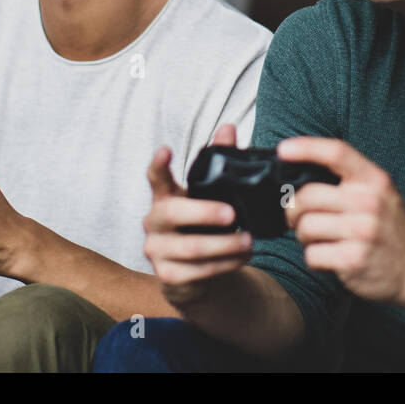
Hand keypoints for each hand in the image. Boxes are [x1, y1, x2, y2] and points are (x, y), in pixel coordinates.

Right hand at [143, 124, 253, 306]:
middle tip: (233, 215)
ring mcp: (157, 249)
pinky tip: (242, 259)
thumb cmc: (203, 227)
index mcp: (165, 197)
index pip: (155, 178)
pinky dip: (225, 265)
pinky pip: (198, 271)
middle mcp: (155, 221)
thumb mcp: (211, 197)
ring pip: (191, 247)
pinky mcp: (167, 276)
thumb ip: (218, 163)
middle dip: (204, 212)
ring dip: (225, 245)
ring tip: (249, 242)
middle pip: (172, 212)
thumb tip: (228, 128)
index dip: (159, 164)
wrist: (194, 275)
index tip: (166, 150)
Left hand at [280, 136, 404, 304]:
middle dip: (293, 210)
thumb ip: (348, 180)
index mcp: (374, 180)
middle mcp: (369, 202)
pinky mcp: (354, 260)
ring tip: (319, 239)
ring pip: (305, 227)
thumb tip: (299, 172)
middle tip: (299, 219)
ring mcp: (362, 232)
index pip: (336, 153)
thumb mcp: (380, 193)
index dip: (306, 148)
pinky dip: (314, 258)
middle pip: (307, 196)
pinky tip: (330, 257)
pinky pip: (312, 255)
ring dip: (303, 237)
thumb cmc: (391, 228)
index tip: (284, 150)